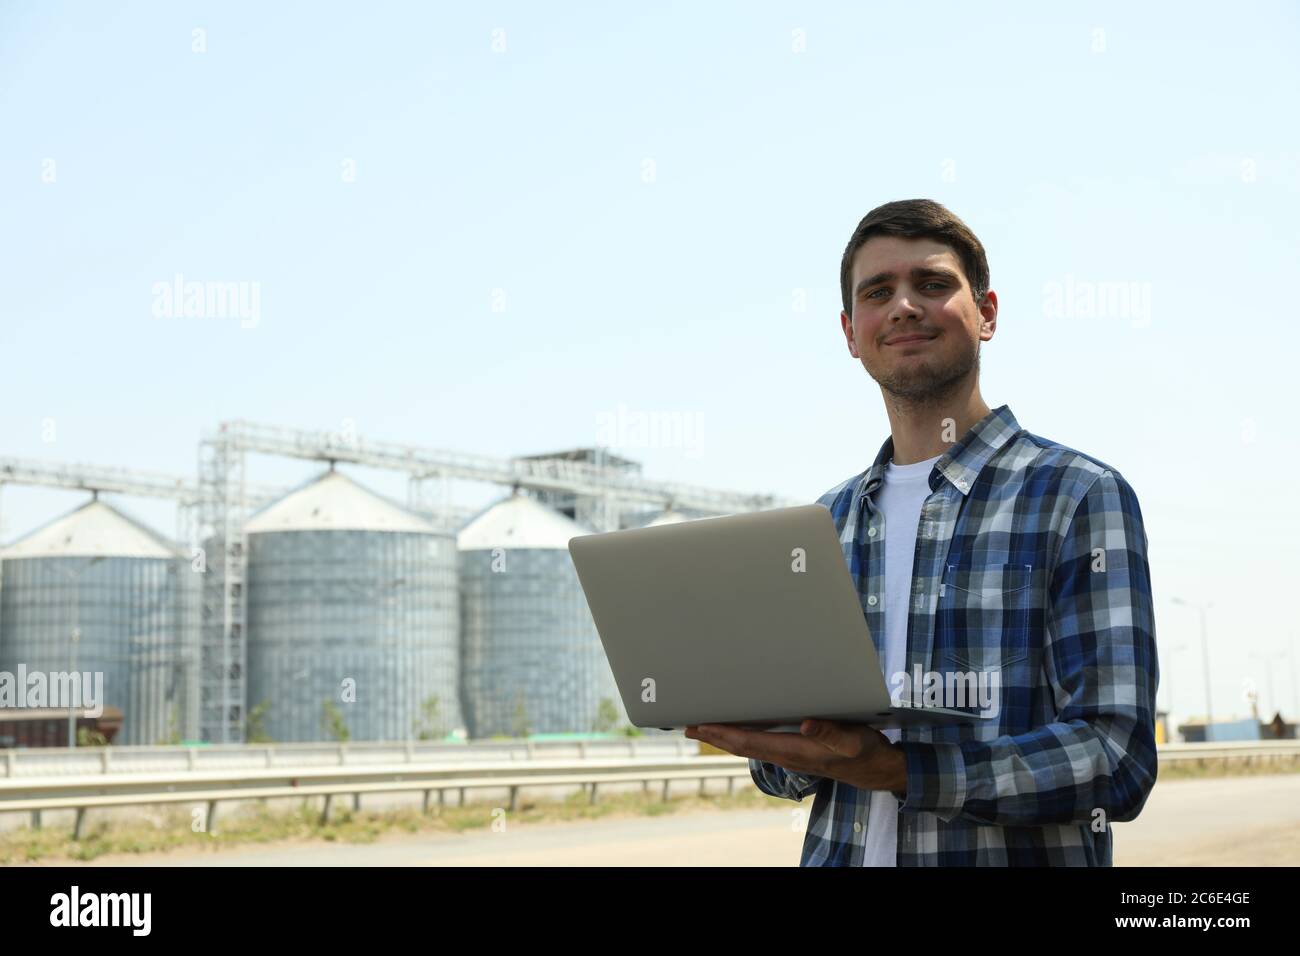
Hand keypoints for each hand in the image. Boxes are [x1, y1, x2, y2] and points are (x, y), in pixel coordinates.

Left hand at [685, 719, 906, 794]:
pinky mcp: (792, 751)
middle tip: (687, 725)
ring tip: (703, 727)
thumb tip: (806, 725)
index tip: (701, 725)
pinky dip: (741, 736)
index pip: (749, 742)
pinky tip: (736, 729)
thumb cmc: (864, 751)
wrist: (875, 769)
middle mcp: (785, 755)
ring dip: (724, 737)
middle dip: (714, 736)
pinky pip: (759, 744)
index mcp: (793, 751)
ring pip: (747, 746)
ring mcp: (787, 755)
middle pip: (740, 746)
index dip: (723, 733)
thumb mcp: (852, 739)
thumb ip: (830, 732)